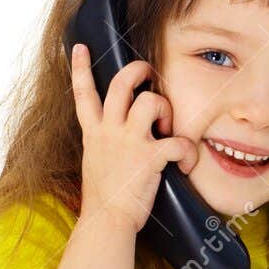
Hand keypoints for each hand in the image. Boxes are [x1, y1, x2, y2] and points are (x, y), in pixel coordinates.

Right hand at [69, 44, 198, 233]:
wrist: (106, 221)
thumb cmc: (103, 199)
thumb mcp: (94, 163)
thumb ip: (103, 144)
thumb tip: (114, 138)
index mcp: (94, 132)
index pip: (83, 93)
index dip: (80, 67)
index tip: (80, 47)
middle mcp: (109, 131)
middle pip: (122, 82)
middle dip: (139, 71)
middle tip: (151, 75)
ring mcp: (129, 142)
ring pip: (150, 101)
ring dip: (165, 109)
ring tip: (167, 128)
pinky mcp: (149, 157)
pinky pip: (178, 142)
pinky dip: (188, 152)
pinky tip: (185, 165)